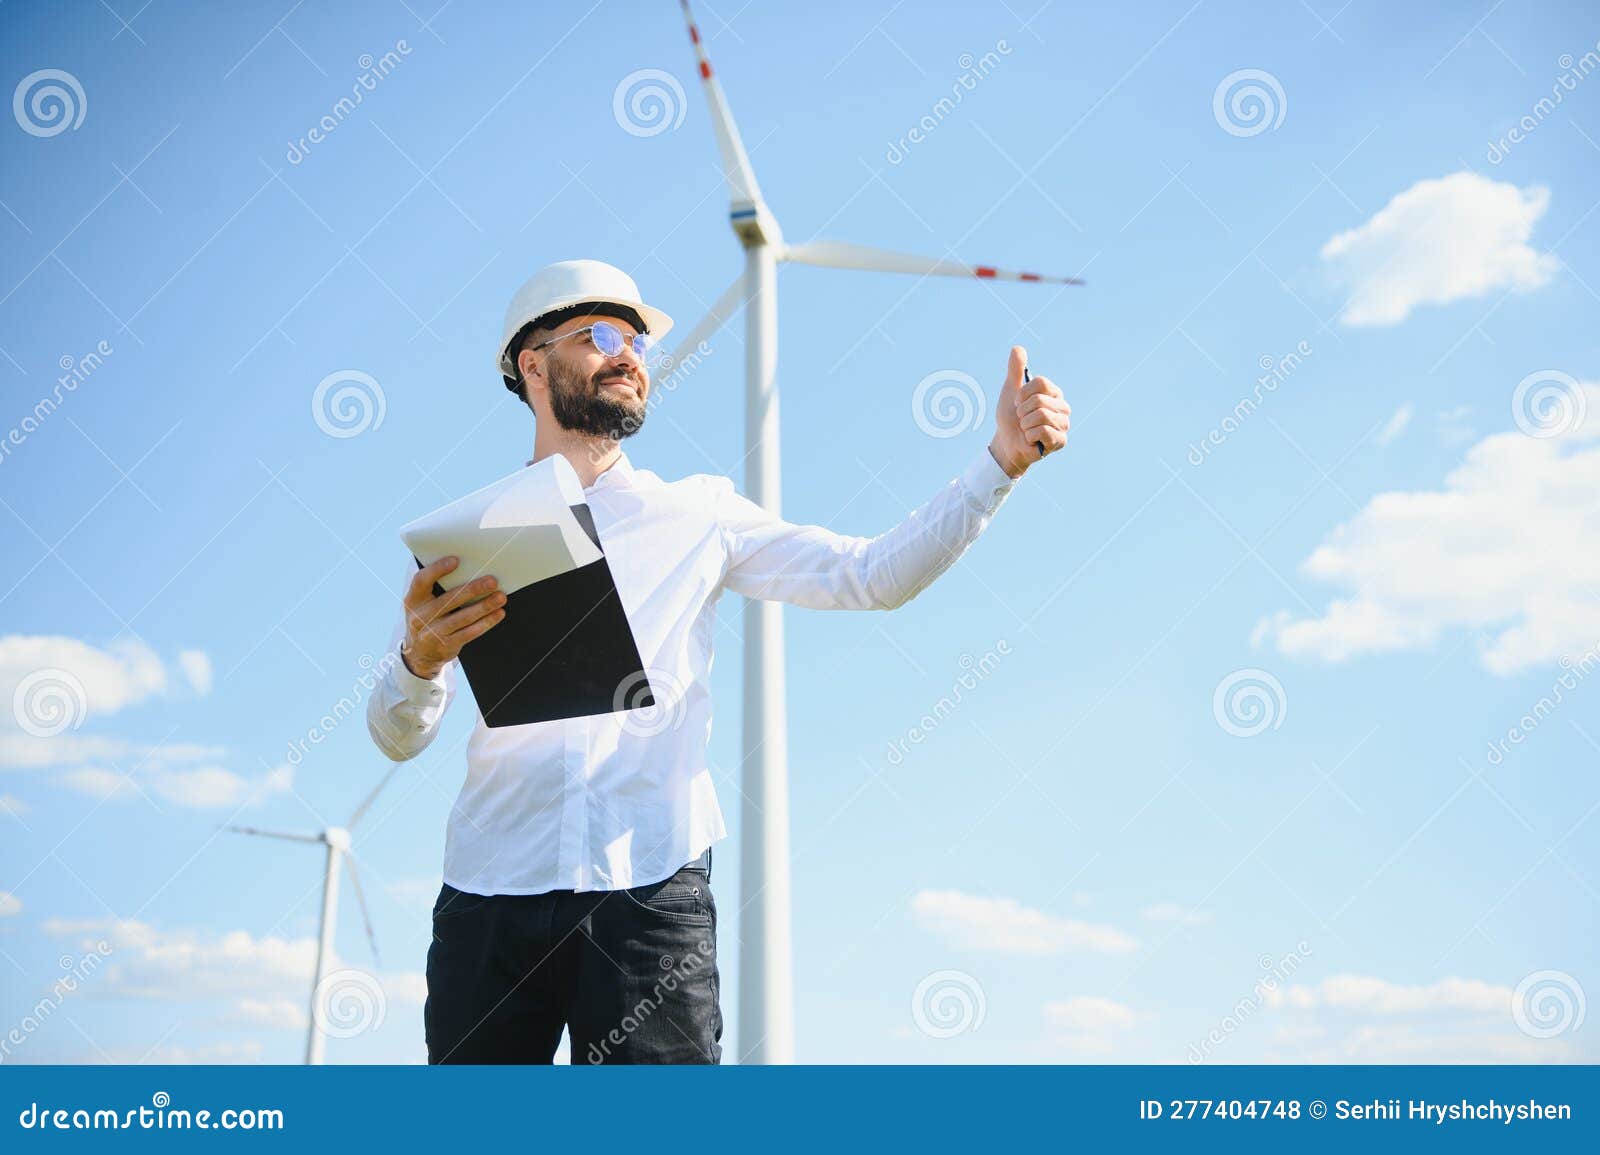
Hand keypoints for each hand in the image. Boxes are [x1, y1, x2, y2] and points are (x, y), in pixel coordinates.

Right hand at [401, 556, 506, 678]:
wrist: (420, 654)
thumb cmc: (427, 618)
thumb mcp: (423, 603)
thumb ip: (436, 587)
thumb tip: (467, 567)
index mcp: (413, 600)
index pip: (421, 581)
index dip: (437, 570)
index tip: (456, 560)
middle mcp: (420, 617)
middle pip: (449, 600)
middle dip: (472, 589)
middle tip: (492, 581)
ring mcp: (432, 633)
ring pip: (462, 617)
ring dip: (484, 606)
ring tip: (500, 597)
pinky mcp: (447, 645)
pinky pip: (470, 633)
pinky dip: (486, 622)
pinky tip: (498, 613)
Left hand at [988, 345, 1069, 478]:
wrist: (1006, 443)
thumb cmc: (1010, 417)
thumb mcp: (1010, 390)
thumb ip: (1015, 370)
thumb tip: (1017, 348)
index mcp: (1055, 393)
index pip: (1040, 383)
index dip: (1023, 394)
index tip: (1018, 403)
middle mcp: (1063, 407)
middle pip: (1039, 400)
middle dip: (1022, 411)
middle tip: (1022, 419)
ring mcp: (1064, 425)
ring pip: (1040, 415)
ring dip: (1025, 424)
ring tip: (1027, 429)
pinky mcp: (1061, 441)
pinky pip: (1042, 431)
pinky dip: (1029, 436)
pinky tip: (1031, 440)